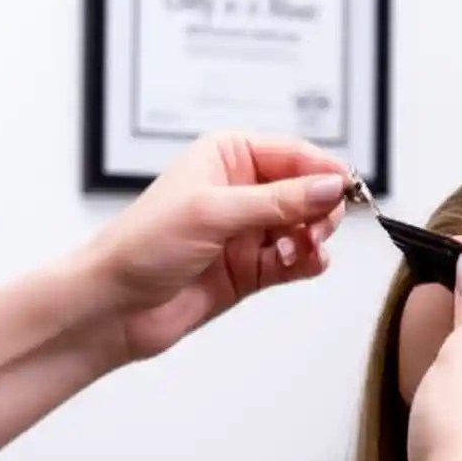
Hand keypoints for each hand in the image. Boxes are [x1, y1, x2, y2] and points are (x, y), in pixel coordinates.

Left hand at [89, 132, 349, 362]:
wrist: (113, 307)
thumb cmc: (141, 246)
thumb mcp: (212, 212)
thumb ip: (278, 201)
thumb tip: (330, 187)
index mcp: (227, 155)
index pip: (293, 153)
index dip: (324, 170)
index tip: (349, 189)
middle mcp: (241, 189)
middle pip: (307, 190)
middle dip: (321, 207)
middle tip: (319, 226)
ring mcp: (248, 231)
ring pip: (307, 226)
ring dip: (314, 237)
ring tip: (301, 249)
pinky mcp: (251, 269)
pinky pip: (297, 259)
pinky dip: (308, 262)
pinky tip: (301, 264)